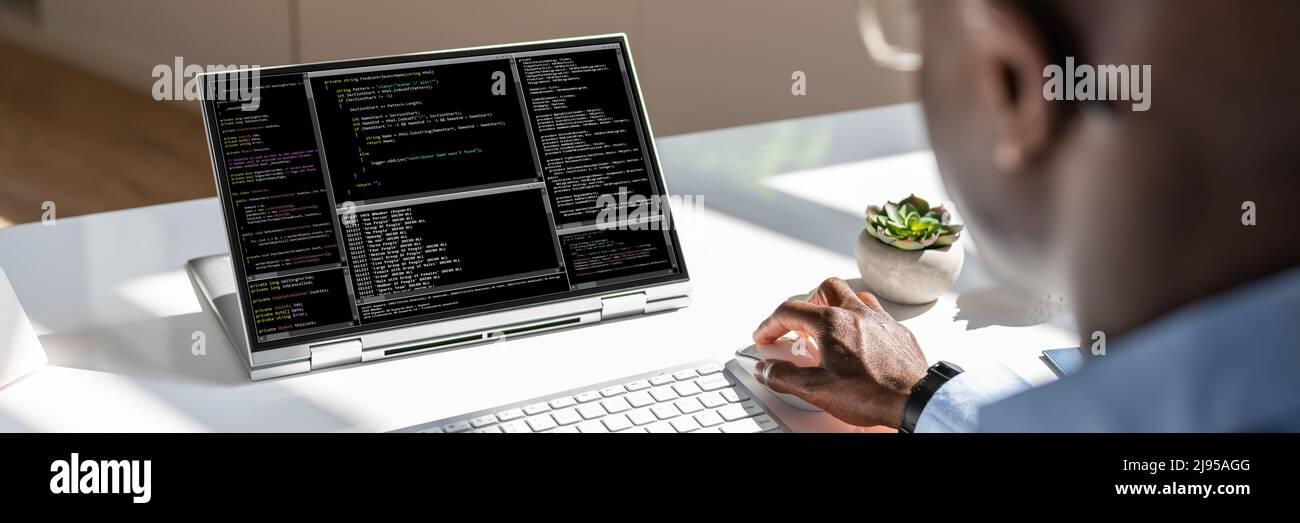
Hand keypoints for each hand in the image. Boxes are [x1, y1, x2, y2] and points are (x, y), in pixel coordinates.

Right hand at [752, 277, 928, 427]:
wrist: (914, 399)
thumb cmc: (872, 393)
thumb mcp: (817, 389)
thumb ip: (784, 376)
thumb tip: (766, 369)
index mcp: (831, 322)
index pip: (789, 311)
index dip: (770, 324)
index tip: (765, 337)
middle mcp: (856, 313)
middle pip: (824, 289)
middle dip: (806, 304)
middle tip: (800, 326)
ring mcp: (880, 319)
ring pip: (853, 296)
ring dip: (835, 306)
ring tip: (828, 328)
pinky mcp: (897, 331)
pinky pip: (875, 313)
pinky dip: (860, 321)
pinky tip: (858, 340)